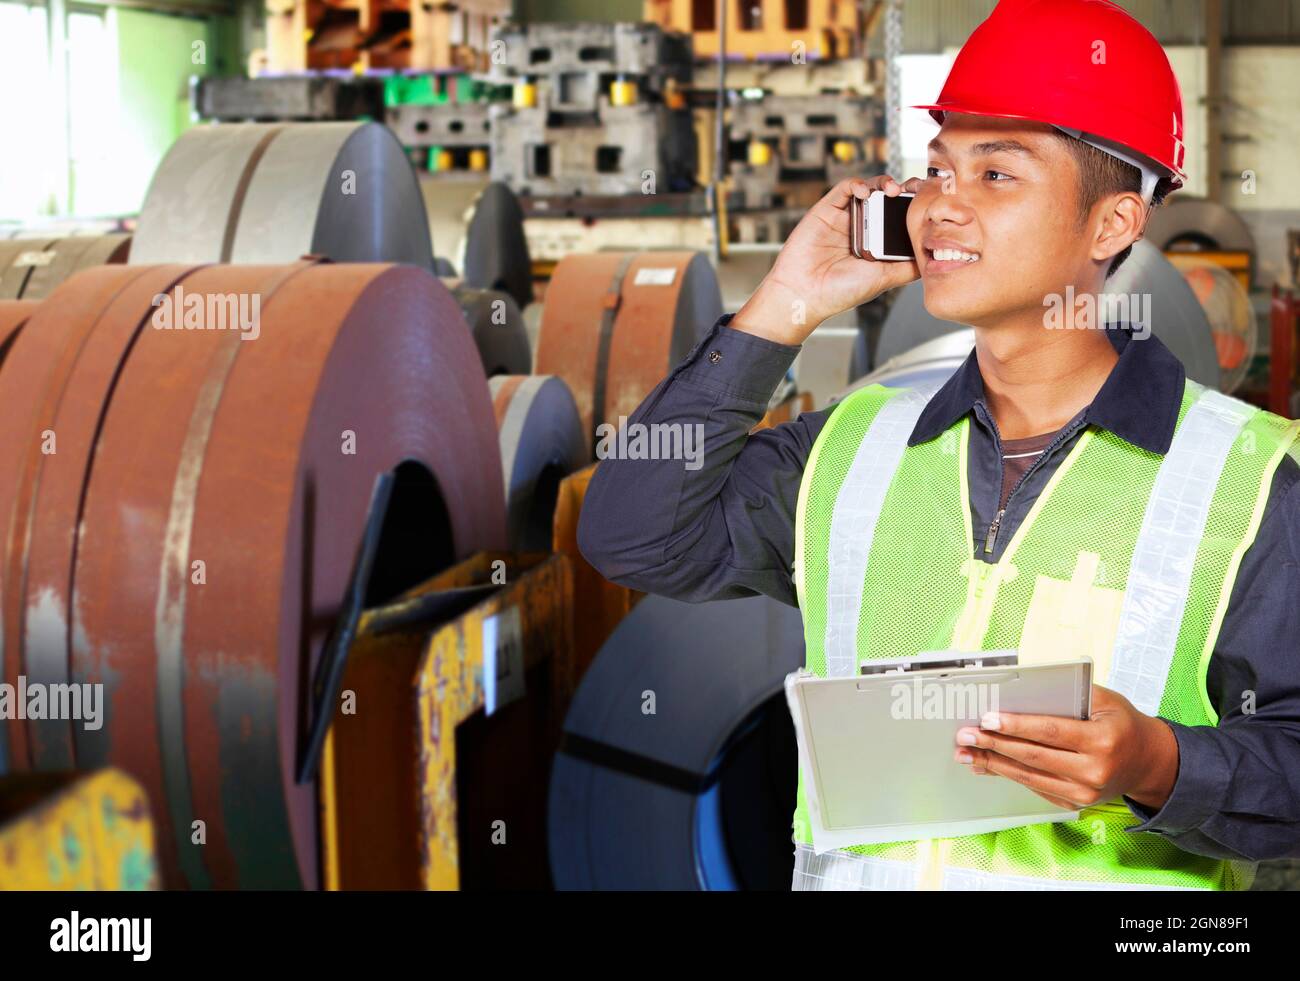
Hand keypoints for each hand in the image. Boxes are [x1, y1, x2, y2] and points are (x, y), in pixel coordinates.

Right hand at [730, 175, 921, 345]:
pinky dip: (858, 185)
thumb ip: (908, 267)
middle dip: (905, 189)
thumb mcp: (884, 279)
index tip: (930, 200)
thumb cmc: (840, 291)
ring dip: (883, 183)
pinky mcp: (827, 210)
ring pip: (869, 189)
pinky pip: (845, 188)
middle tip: (918, 186)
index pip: (900, 217)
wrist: (805, 294)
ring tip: (893, 189)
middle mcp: (862, 228)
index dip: (914, 206)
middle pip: (888, 199)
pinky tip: (865, 192)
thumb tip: (933, 257)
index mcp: (877, 244)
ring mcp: (845, 218)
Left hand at [952, 685, 1179, 811]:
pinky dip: (1007, 774)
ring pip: (1028, 776)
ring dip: (992, 763)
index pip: (1050, 731)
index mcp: (1102, 741)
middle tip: (964, 735)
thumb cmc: (1122, 724)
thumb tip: (1020, 691)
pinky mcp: (1074, 802)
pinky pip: (1034, 786)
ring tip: (966, 752)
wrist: (1148, 762)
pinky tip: (986, 765)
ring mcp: (1084, 792)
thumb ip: (1068, 695)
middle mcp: (1094, 771)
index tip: (987, 719)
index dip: (1015, 726)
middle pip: (1033, 756)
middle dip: (993, 745)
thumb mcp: (1105, 701)